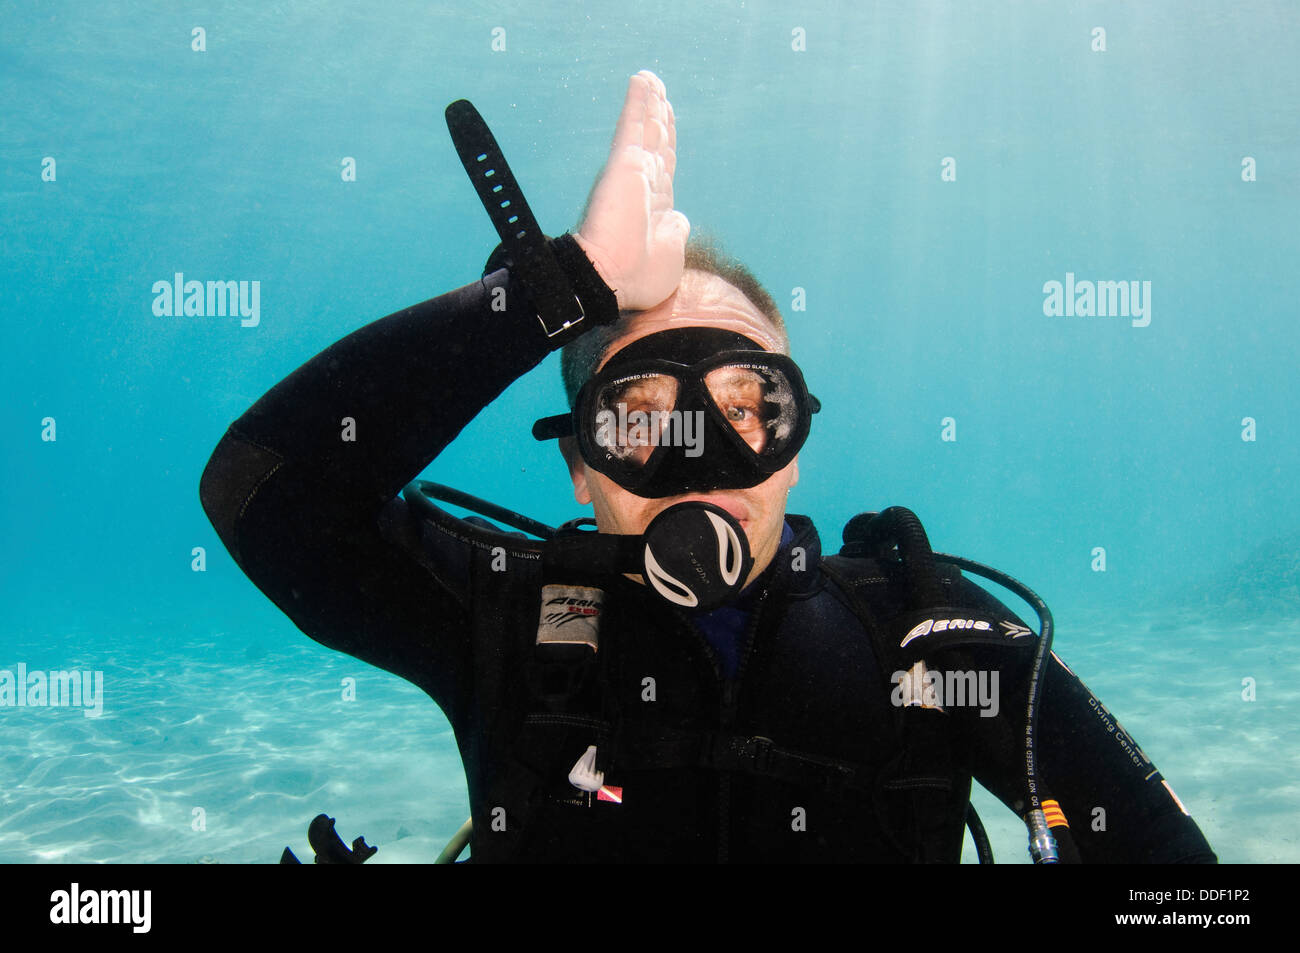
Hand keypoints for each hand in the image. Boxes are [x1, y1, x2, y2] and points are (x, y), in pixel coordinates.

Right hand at [575, 70, 689, 311]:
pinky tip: (642, 80)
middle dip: (660, 118)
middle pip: (655, 142)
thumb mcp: (671, 254)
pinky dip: (638, 101)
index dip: (667, 144)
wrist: (612, 276)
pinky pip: (634, 123)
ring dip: (650, 101)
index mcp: (655, 207)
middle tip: (661, 94)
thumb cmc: (639, 276)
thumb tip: (681, 219)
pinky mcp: (626, 162)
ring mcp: (634, 171)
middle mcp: (643, 185)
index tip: (668, 124)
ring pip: (646, 127)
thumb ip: (676, 233)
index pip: (663, 167)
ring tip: (652, 79)